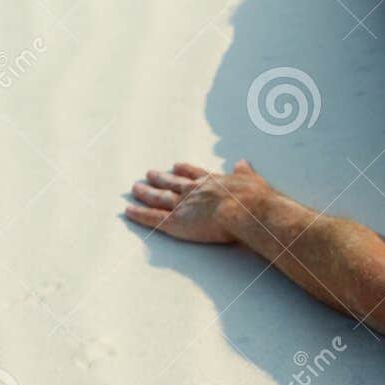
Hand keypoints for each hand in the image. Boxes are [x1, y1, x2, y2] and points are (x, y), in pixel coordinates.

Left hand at [125, 160, 269, 243]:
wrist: (247, 209)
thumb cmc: (255, 198)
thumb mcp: (252, 180)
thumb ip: (245, 172)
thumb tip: (242, 162)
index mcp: (212, 181)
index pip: (194, 174)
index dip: (184, 170)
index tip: (176, 166)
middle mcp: (194, 190)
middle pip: (172, 183)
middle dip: (160, 179)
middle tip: (149, 174)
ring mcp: (182, 205)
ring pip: (158, 198)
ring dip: (146, 193)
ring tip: (135, 189)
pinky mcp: (175, 222)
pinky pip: (152, 218)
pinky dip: (139, 214)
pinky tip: (129, 211)